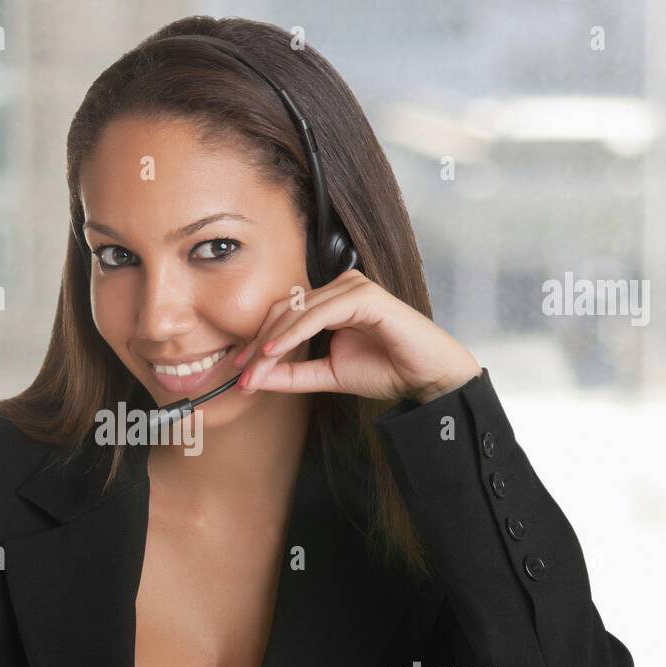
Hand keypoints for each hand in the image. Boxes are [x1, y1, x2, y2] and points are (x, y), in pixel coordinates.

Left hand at [230, 269, 481, 403]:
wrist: (426, 378)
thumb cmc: (386, 371)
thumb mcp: (326, 375)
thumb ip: (292, 374)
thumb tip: (252, 378)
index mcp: (331, 302)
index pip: (283, 316)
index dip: (258, 343)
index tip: (240, 373)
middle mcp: (340, 288)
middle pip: (284, 310)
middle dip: (259, 344)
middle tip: (241, 374)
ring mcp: (353, 288)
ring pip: (297, 312)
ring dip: (272, 343)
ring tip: (254, 369)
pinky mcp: (365, 296)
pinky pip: (319, 314)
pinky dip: (295, 333)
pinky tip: (276, 351)